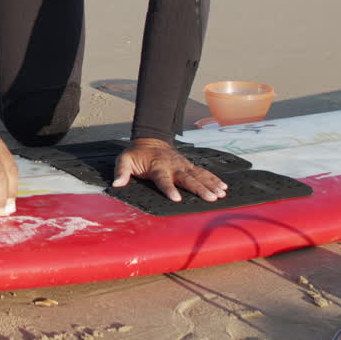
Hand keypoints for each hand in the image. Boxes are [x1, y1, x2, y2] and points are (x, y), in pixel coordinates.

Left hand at [113, 138, 228, 201]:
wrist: (150, 140)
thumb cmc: (136, 154)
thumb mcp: (124, 160)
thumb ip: (121, 171)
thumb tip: (116, 184)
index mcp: (157, 167)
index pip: (163, 180)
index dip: (169, 189)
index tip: (176, 198)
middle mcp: (173, 166)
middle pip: (187, 179)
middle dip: (199, 189)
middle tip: (211, 198)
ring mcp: (183, 166)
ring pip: (198, 176)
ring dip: (210, 185)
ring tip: (221, 194)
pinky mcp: (189, 166)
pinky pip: (203, 173)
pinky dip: (214, 179)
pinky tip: (224, 188)